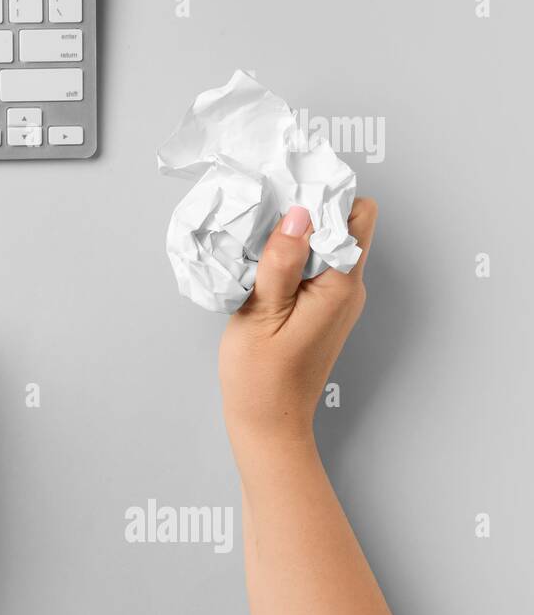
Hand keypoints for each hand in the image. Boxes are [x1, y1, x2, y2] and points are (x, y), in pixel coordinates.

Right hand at [219, 198, 377, 446]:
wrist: (267, 423)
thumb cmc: (260, 377)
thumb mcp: (262, 314)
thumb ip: (282, 262)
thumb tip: (300, 215)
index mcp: (340, 286)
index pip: (357, 215)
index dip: (325, 195)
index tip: (287, 190)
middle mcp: (349, 288)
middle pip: (345, 224)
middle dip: (309, 208)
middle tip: (264, 207)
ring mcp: (338, 299)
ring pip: (328, 244)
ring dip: (297, 233)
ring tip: (258, 233)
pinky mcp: (321, 309)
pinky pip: (315, 266)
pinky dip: (292, 255)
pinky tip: (261, 262)